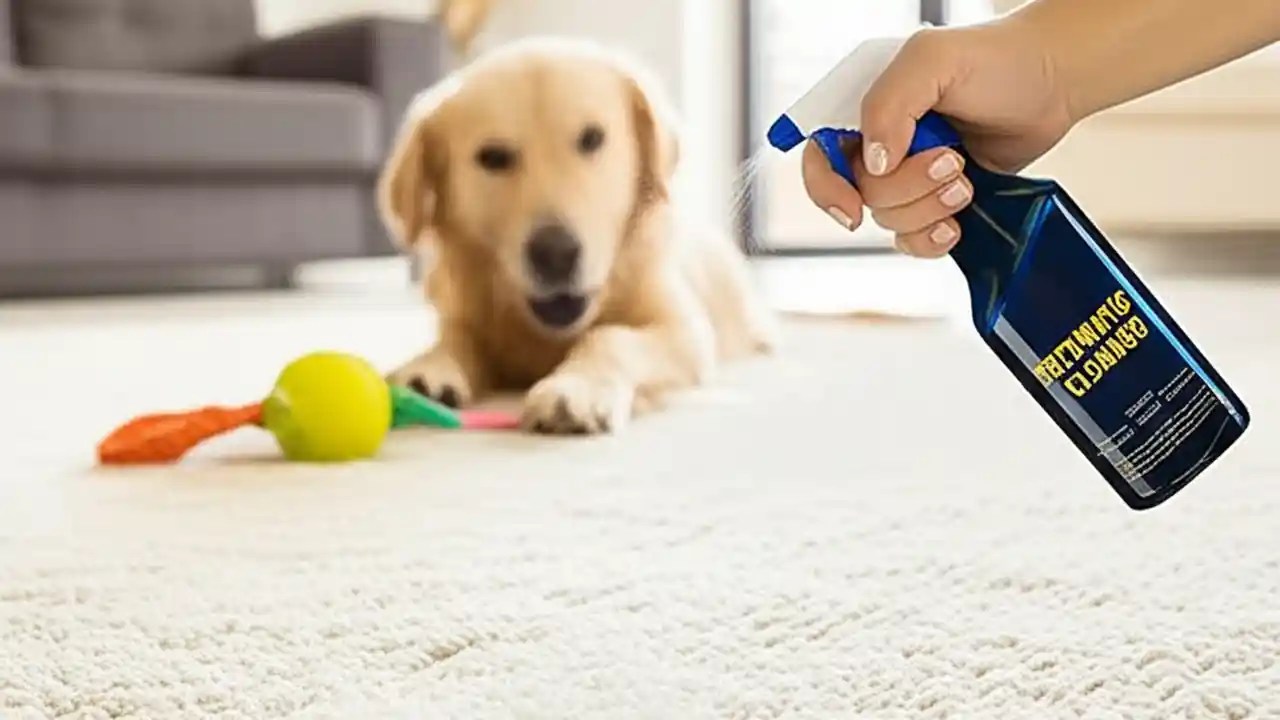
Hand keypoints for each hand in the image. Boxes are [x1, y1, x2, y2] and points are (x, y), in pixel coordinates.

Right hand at [802, 21, 1074, 257]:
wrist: (1056, 82)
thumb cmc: (996, 59)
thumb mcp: (931, 61)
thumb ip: (887, 106)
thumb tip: (871, 165)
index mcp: (864, 108)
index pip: (818, 156)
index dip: (826, 188)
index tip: (853, 209)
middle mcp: (880, 144)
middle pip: (860, 194)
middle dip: (906, 187)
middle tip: (951, 160)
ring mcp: (908, 177)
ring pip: (888, 220)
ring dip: (929, 208)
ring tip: (966, 179)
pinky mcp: (937, 203)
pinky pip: (912, 242)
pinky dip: (933, 239)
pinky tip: (957, 222)